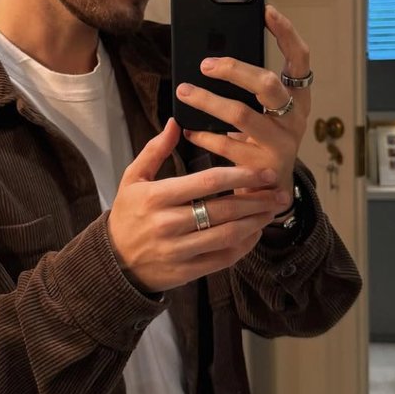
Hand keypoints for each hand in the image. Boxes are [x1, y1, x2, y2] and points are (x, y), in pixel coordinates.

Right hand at [107, 118, 290, 292]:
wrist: (114, 261)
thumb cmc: (127, 214)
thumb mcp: (132, 179)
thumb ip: (155, 150)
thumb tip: (175, 122)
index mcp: (155, 197)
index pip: (206, 182)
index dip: (240, 175)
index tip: (264, 171)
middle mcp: (167, 224)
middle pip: (223, 209)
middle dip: (256, 199)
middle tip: (280, 191)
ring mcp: (177, 250)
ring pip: (227, 235)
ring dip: (255, 222)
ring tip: (272, 210)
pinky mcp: (185, 271)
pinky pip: (222, 259)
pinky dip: (243, 246)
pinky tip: (254, 233)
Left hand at [174, 6, 310, 212]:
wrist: (270, 195)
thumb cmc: (263, 145)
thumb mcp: (265, 116)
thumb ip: (251, 92)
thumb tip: (214, 60)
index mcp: (299, 100)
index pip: (300, 59)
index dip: (286, 34)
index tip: (267, 11)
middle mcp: (294, 119)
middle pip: (267, 84)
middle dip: (234, 70)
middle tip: (206, 64)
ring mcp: (280, 144)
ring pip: (241, 115)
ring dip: (208, 101)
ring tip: (184, 91)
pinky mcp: (261, 167)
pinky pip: (226, 145)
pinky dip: (204, 135)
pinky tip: (188, 129)